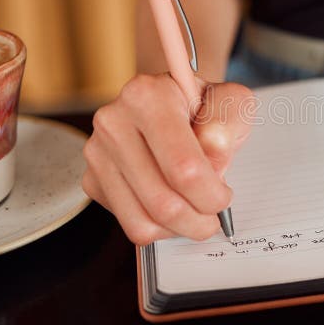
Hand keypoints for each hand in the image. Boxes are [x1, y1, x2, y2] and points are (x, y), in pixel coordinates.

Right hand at [81, 74, 253, 243]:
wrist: (174, 104)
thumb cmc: (203, 105)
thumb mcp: (230, 102)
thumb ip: (227, 123)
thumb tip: (213, 151)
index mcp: (147, 96)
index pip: (184, 168)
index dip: (211, 194)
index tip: (224, 195)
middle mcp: (114, 122)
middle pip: (163, 202)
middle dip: (199, 220)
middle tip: (215, 214)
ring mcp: (98, 153)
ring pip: (144, 221)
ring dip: (181, 228)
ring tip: (198, 213)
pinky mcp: (93, 179)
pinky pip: (131, 223)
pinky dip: (161, 227)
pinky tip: (175, 204)